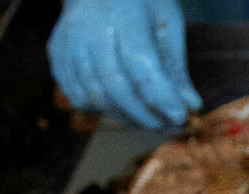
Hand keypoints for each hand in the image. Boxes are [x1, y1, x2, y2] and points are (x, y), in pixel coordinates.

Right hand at [48, 0, 201, 128]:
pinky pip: (79, 98)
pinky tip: (121, 105)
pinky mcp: (57, 55)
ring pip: (96, 98)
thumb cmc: (138, 3)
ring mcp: (69, 43)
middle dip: (145, 115)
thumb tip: (191, 104)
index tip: (181, 117)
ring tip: (148, 118)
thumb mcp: (166, 22)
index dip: (161, 97)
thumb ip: (176, 65)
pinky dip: (103, 110)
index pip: (141, 65)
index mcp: (123, 15)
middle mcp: (90, 29)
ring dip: (126, 117)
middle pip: (116, 88)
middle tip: (167, 127)